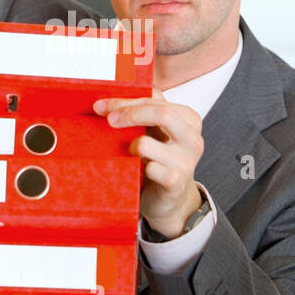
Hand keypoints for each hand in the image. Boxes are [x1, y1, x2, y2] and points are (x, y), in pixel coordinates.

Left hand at [94, 87, 204, 237]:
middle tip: (109, 120)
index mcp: (189, 119)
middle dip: (129, 114)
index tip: (101, 106)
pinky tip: (141, 170)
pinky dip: (139, 168)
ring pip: (145, 144)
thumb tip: (114, 94)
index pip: (156, 99)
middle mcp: (192, 138)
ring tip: (131, 153)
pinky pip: (148, 169)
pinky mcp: (176, 182)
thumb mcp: (155, 131)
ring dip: (130, 147)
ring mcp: (186, 161)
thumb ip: (145, 110)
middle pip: (161, 113)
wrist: (170, 200)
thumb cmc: (159, 160)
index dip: (126, 100)